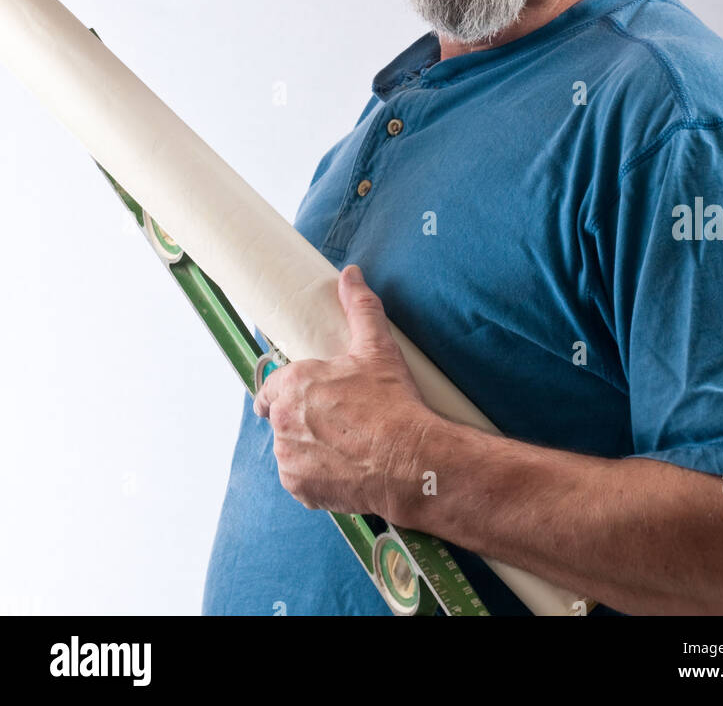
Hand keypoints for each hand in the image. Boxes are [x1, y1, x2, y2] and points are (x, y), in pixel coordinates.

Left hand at [252, 264, 435, 521]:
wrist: (411, 460)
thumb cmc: (392, 402)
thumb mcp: (377, 347)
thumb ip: (359, 307)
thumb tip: (350, 274)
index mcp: (294, 383)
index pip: (271, 388)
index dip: (287, 392)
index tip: (307, 398)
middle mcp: (283, 420)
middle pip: (282, 418)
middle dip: (302, 419)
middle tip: (337, 421)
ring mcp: (289, 457)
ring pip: (290, 449)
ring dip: (307, 447)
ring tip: (343, 445)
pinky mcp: (299, 488)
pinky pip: (299, 479)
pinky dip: (315, 475)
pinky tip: (342, 467)